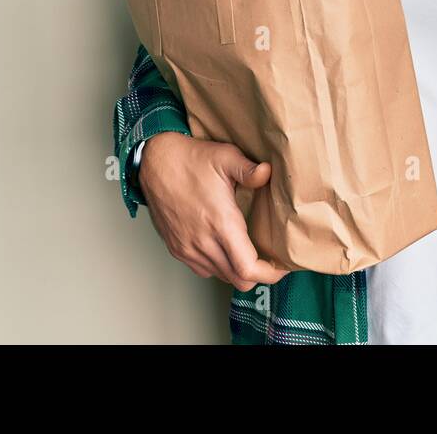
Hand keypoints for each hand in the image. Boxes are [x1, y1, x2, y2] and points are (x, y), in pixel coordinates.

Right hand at [139, 132, 288, 290]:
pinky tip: (225, 249)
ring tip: (249, 253)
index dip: (269, 274)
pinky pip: (203, 269)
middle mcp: (203, 241)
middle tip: (271, 261)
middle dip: (259, 275)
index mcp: (220, 223)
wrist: (155, 162)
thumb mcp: (226, 156)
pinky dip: (218, 266)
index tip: (281, 267)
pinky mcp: (177, 248)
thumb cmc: (190, 159)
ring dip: (237, 270)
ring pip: (221, 276)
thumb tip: (267, 173)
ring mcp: (188, 248)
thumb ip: (249, 169)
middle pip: (237, 280)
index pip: (247, 268)